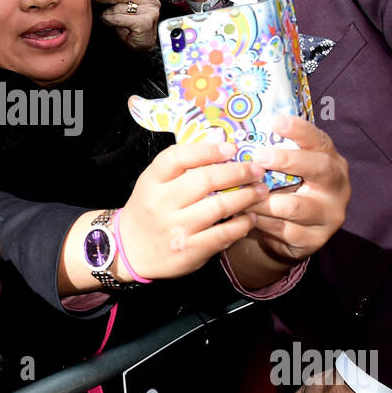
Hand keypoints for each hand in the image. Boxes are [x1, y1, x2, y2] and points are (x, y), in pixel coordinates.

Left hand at [93, 0, 159, 51]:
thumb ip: (117, 1)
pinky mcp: (145, 21)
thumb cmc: (131, 30)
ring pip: (120, 8)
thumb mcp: (124, 12)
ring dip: (108, 14)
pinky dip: (111, 21)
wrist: (142, 49)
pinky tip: (109, 23)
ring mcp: (149, 11)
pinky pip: (120, 18)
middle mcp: (150, 1)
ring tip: (105, 19)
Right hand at [115, 141, 268, 279]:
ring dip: (246, 196)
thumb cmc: (150, 210)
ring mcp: (176, 228)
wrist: (131, 251)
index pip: (177, 157)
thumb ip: (181, 165)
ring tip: (260, 191)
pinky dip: (242, 224)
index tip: (231, 148)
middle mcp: (162, 203)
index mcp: (151, 181)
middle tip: (257, 169)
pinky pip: (223, 234)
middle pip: (204, 180)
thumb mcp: (154, 183)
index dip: (207, 150)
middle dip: (237, 172)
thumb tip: (221, 141)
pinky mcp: (190, 250)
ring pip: (219, 206)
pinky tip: (251, 218)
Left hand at [246, 115, 349, 262]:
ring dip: (262, 199)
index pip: (319, 140)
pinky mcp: (316, 239)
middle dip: (286, 160)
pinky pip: (283, 230)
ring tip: (238, 191)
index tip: (275, 120)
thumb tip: (232, 135)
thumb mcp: (286, 170)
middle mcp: (337, 185)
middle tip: (257, 156)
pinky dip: (260, 221)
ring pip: (293, 206)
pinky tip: (245, 214)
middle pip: (317, 168)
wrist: (294, 234)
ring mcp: (329, 214)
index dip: (299, 129)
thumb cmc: (285, 190)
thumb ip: (273, 152)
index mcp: (330, 160)